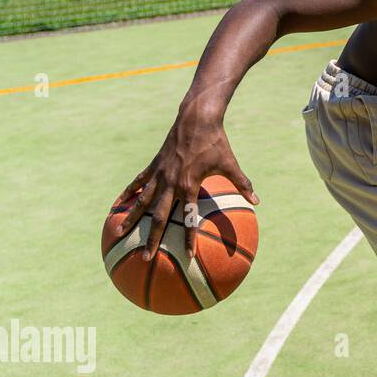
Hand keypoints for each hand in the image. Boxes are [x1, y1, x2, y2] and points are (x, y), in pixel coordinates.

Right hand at [112, 104, 257, 259]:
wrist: (196, 119)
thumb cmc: (216, 143)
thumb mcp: (230, 164)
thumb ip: (242, 184)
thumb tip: (257, 202)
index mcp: (190, 185)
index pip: (189, 218)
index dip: (190, 238)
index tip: (188, 256)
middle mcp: (171, 183)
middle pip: (159, 217)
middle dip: (153, 239)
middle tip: (146, 258)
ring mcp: (160, 174)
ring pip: (142, 202)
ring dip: (132, 218)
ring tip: (120, 233)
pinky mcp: (154, 166)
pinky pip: (138, 183)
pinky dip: (129, 194)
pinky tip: (119, 204)